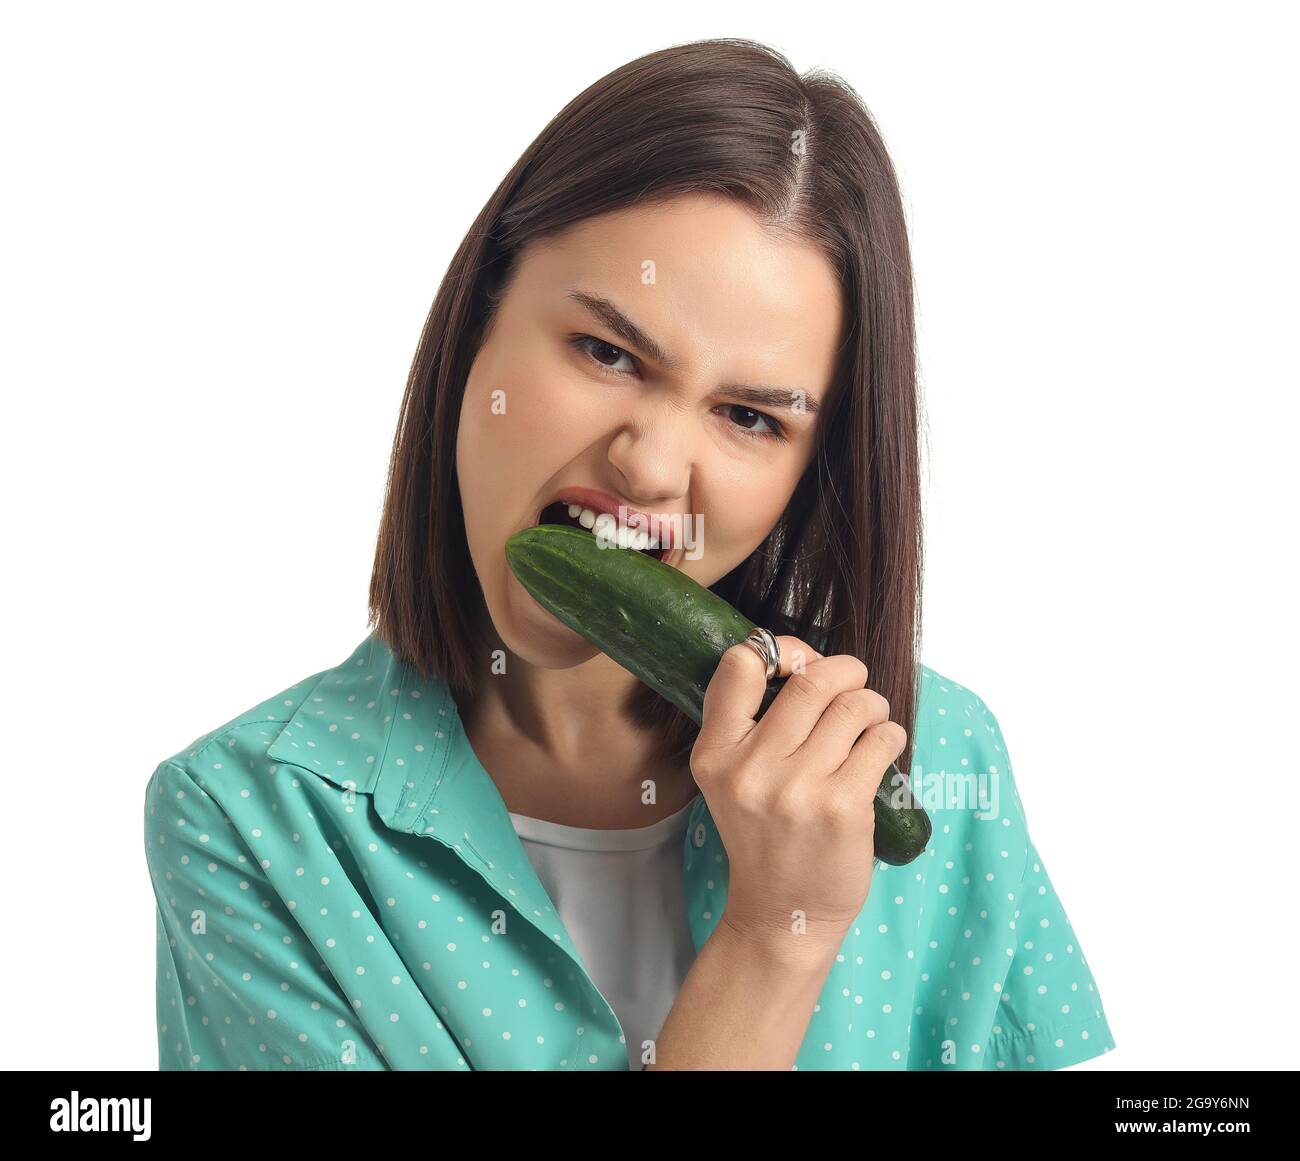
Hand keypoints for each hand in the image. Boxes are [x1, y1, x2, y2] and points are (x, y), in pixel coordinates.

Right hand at [689, 635, 906, 957]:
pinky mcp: (843, 807)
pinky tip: (883, 748)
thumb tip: (805, 661)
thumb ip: (750, 725)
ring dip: (873, 704)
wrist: (782, 914)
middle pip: (812, 681)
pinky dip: (890, 735)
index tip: (802, 665)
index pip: (740, 665)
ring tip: (871, 721)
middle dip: (846, 671)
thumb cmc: (764, 837)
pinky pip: (881, 740)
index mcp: (715, 753)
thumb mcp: (730, 780)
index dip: (783, 651)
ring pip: (854, 706)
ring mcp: (798, 788)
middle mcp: (751, 768)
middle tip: (855, 683)